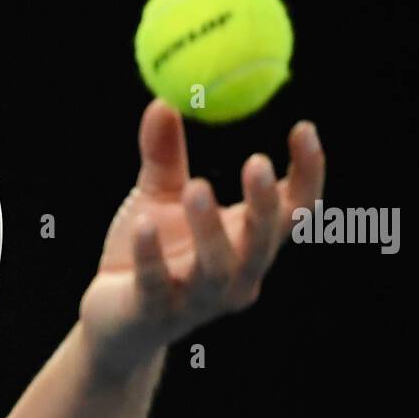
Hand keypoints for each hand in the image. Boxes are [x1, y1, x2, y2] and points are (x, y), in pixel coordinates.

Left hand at [79, 97, 325, 376]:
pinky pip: (158, 285)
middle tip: (257, 161)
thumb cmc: (145, 254)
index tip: (302, 127)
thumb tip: (163, 99)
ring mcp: (197, 301)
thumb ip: (164, 155)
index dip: (307, 173)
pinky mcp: (155, 314)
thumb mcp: (157, 198)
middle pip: (264, 242)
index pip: (294, 210)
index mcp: (246, 242)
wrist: (111, 318)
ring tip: (197, 186)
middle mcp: (234, 276)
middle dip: (264, 204)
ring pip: (218, 269)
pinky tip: (142, 225)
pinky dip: (152, 256)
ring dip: (211, 229)